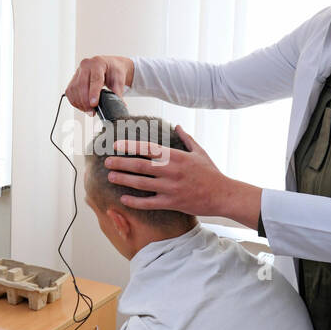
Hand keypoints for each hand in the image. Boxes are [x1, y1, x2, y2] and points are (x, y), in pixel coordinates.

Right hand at [65, 55, 133, 112]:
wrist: (109, 65)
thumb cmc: (113, 71)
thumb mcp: (119, 80)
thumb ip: (118, 92)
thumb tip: (119, 105)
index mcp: (98, 63)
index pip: (95, 79)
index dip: (93, 93)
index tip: (94, 104)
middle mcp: (86, 65)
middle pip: (82, 85)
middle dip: (85, 101)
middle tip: (92, 112)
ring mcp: (78, 72)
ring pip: (73, 89)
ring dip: (80, 103)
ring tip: (88, 111)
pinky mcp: (73, 79)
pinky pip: (70, 92)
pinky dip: (75, 101)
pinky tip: (82, 106)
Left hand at [103, 125, 261, 227]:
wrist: (222, 195)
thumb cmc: (211, 173)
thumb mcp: (200, 152)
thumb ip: (186, 138)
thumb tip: (177, 126)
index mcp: (176, 156)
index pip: (148, 149)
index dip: (130, 146)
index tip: (117, 145)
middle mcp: (171, 171)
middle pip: (139, 166)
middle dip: (120, 164)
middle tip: (107, 163)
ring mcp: (170, 188)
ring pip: (141, 184)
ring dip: (123, 180)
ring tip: (111, 177)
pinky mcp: (172, 203)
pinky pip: (149, 203)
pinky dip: (135, 201)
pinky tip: (124, 199)